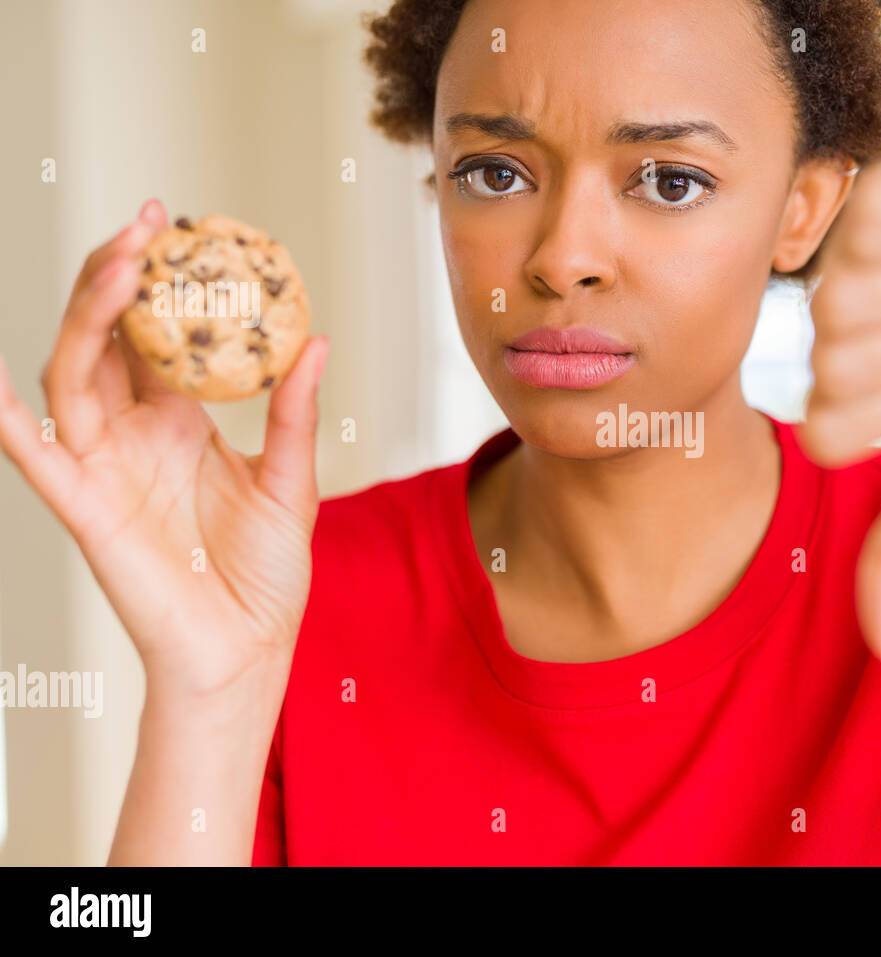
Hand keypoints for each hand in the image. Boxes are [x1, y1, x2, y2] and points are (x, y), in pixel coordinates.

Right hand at [0, 200, 329, 700]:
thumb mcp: (292, 480)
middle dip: (117, 278)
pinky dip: (7, 422)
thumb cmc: (265, 574)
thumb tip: (316, 340)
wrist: (248, 648)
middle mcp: (133, 435)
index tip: (181, 228)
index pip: (154, 337)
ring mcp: (104, 467)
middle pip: (105, 339)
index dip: (159, 284)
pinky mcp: (87, 508)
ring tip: (119, 265)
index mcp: (178, 422)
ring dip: (86, 318)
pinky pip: (38, 459)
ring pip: (72, 375)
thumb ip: (294, 412)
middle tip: (147, 225)